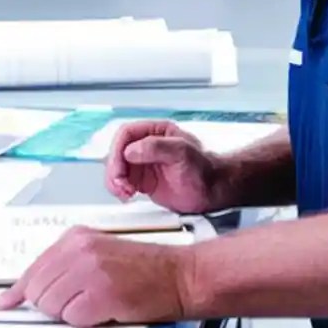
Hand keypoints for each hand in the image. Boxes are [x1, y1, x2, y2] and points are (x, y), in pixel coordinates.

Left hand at [0, 227, 189, 326]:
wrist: (179, 275)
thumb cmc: (146, 268)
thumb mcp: (100, 254)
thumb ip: (66, 266)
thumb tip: (32, 289)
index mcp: (77, 238)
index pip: (34, 268)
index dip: (19, 290)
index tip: (5, 301)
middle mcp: (80, 250)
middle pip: (38, 290)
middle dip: (53, 304)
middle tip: (80, 302)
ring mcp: (90, 270)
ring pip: (52, 306)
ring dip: (70, 313)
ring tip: (96, 302)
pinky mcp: (102, 293)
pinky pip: (73, 318)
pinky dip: (87, 321)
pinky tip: (106, 309)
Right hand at [105, 120, 225, 213]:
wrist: (213, 191)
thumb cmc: (204, 169)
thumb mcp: (182, 153)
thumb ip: (157, 147)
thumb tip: (131, 150)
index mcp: (156, 132)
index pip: (126, 134)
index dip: (118, 149)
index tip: (121, 165)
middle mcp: (147, 146)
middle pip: (117, 151)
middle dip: (114, 168)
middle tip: (120, 183)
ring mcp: (143, 164)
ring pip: (117, 168)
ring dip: (114, 181)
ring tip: (125, 192)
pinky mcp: (142, 181)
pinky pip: (122, 182)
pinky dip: (119, 189)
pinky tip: (127, 195)